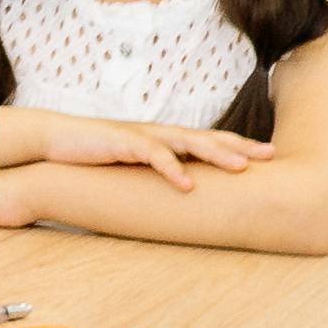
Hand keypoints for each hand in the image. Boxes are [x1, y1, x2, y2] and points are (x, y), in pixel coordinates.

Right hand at [8, 113, 272, 194]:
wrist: (57, 139)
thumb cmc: (97, 155)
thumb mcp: (134, 165)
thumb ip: (159, 173)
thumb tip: (185, 193)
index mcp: (165, 139)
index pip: (210, 140)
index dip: (239, 146)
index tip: (269, 156)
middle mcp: (160, 134)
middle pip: (208, 137)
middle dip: (240, 146)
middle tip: (271, 155)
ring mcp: (143, 136)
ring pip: (187, 142)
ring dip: (216, 154)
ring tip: (242, 168)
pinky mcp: (123, 142)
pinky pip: (153, 156)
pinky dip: (171, 170)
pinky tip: (187, 185)